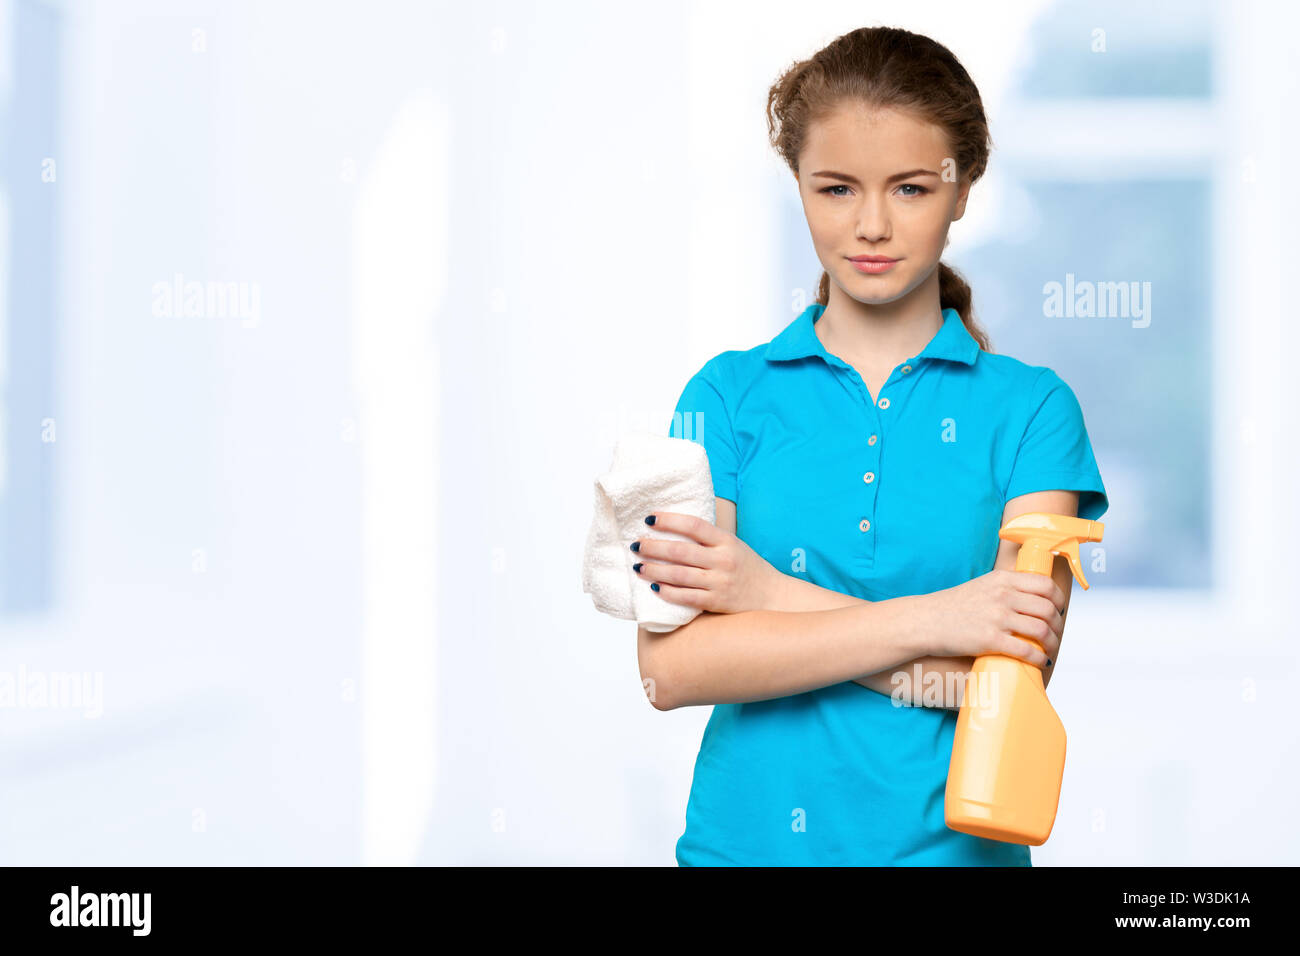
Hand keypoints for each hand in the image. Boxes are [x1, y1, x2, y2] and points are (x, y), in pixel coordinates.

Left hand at [630, 511, 779, 613]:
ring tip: (638, 566)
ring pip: (680, 575)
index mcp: (727, 541)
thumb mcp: (733, 545)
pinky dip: (668, 592)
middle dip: (654, 547)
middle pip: (681, 551)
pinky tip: (654, 587)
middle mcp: (723, 560)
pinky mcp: (717, 603)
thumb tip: (671, 527)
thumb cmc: (747, 568)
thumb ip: (708, 538)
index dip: (669, 520)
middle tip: (635, 544)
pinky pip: (687, 597)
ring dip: (655, 570)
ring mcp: (720, 583)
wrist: (773, 596)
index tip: (649, 518)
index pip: (694, 525)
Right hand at [916, 569, 1067, 669]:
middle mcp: (1003, 595)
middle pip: (1048, 608)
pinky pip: (1026, 650)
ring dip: (1052, 643)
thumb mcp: (981, 586)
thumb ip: (1005, 588)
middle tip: (1055, 633)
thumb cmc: (951, 606)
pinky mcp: (990, 640)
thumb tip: (1030, 599)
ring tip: (1049, 649)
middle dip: (1057, 624)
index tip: (1058, 610)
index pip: (1045, 585)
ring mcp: (997, 617)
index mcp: (1002, 579)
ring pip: (1042, 630)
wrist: (924, 621)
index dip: (1058, 599)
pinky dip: (1038, 658)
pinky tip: (1039, 662)